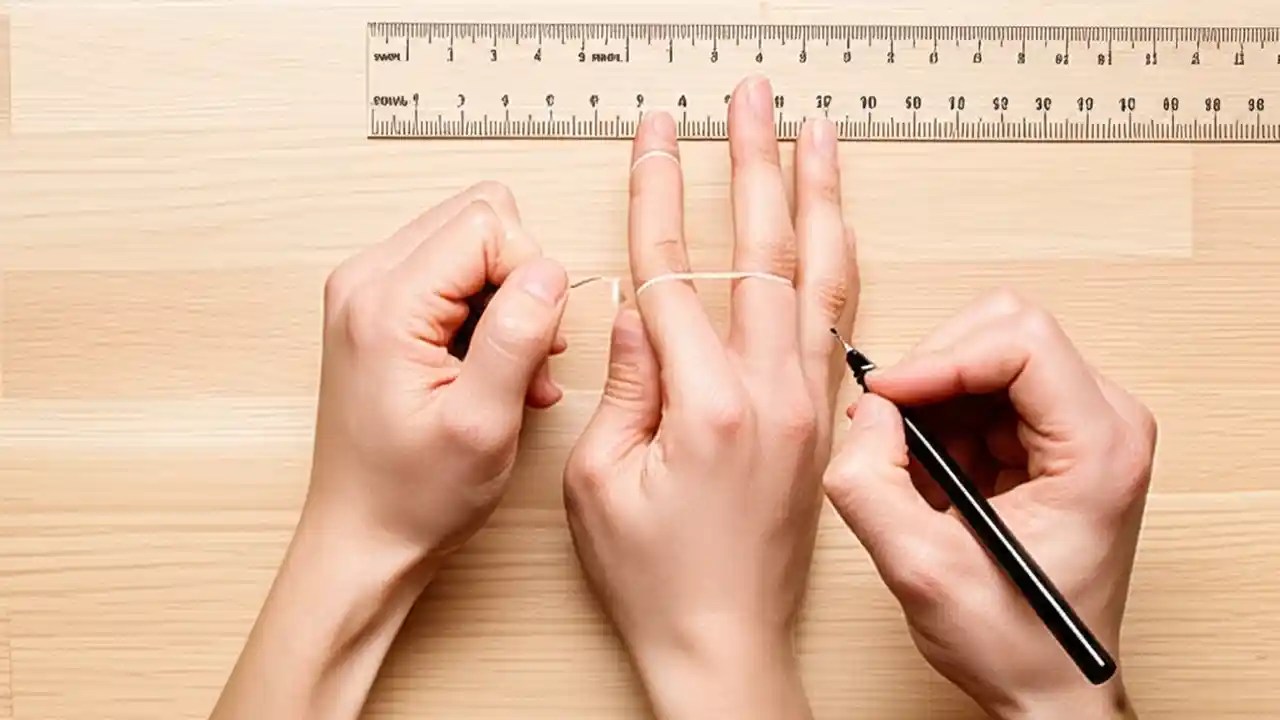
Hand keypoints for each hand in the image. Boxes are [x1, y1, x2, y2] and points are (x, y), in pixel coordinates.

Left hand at [212, 183, 567, 719]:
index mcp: (384, 304)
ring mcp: (366, 293)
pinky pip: (450, 276)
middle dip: (521, 278)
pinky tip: (495, 371)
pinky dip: (485, 313)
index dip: (532, 272)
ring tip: (515, 371)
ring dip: (507, 299)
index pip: (486, 223)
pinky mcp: (377, 310)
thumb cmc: (413, 497)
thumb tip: (550, 271)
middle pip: (476, 218)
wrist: (362, 540)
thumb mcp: (482, 424)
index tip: (540, 338)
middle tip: (530, 350)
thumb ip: (517, 337)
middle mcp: (364, 282)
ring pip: (468, 243)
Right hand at [564, 76, 856, 719]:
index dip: (659, 193)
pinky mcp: (825, 420)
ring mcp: (810, 404)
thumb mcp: (601, 484)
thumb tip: (639, 308)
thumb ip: (625, 384)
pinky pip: (837, 320)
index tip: (655, 136)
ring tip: (815, 135)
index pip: (675, 270)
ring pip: (818, 274)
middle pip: (762, 249)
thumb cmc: (658, 582)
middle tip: (752, 99)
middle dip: (752, 161)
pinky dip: (837, 260)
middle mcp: (773, 394)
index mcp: (709, 406)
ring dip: (814, 196)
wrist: (724, 647)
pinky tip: (835, 226)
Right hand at [823, 291, 1154, 719]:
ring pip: (988, 356)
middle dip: (932, 369)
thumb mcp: (921, 570)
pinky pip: (983, 393)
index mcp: (1100, 450)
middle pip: (1006, 331)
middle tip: (885, 419)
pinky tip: (930, 478)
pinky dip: (940, 422)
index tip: (886, 395)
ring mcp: (1083, 428)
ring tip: (910, 468)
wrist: (1049, 687)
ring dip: (932, 400)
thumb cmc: (1016, 643)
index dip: (940, 357)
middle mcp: (1106, 425)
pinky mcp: (1054, 440)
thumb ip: (871, 481)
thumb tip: (866, 411)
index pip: (1021, 342)